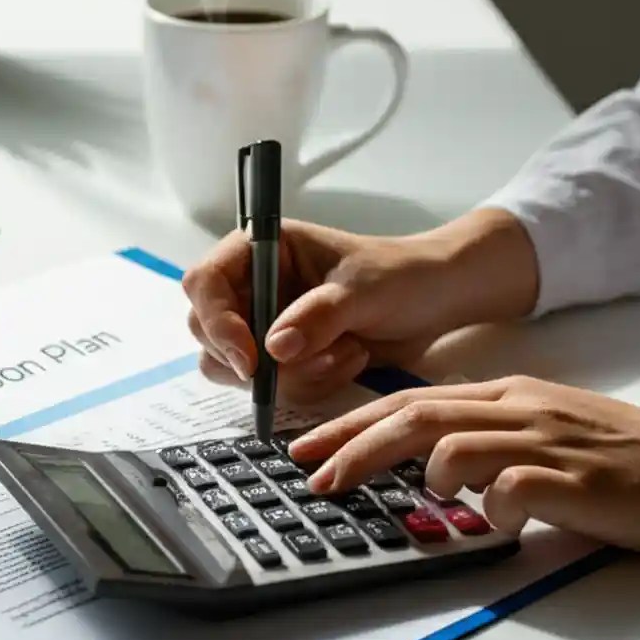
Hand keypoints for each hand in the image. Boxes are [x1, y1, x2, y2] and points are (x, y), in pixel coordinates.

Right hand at [181, 209, 537, 403]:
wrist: (434, 302)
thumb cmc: (400, 275)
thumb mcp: (363, 289)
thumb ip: (318, 315)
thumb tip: (274, 348)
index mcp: (260, 249)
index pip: (205, 282)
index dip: (217, 321)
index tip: (251, 359)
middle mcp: (251, 286)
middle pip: (208, 333)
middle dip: (258, 360)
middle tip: (314, 360)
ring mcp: (262, 325)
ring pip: (236, 370)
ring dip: (291, 376)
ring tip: (344, 353)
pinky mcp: (281, 359)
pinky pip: (270, 389)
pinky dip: (309, 386)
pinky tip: (348, 360)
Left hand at [288, 376, 639, 555]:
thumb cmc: (625, 455)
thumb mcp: (545, 427)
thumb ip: (488, 434)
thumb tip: (429, 459)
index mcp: (509, 395)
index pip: (411, 398)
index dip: (353, 421)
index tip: (309, 445)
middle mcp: (520, 409)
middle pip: (415, 415)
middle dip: (353, 443)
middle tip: (313, 474)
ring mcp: (548, 443)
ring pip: (454, 442)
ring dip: (419, 470)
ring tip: (413, 493)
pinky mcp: (579, 483)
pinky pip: (513, 487)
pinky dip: (491, 503)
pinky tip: (498, 516)